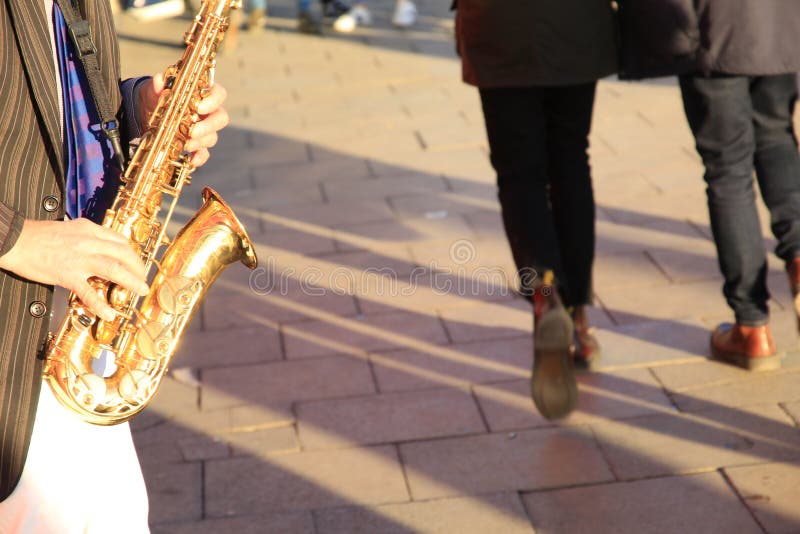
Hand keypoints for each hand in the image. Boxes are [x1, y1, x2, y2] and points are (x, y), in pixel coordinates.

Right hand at [0, 219, 148, 321]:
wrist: (14, 239)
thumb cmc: (38, 235)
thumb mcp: (70, 228)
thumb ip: (88, 236)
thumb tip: (101, 246)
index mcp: (89, 229)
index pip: (120, 240)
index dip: (133, 253)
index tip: (137, 263)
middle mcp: (88, 242)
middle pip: (124, 253)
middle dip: (138, 267)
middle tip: (143, 279)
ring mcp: (79, 258)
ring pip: (114, 269)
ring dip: (131, 281)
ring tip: (140, 291)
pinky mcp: (67, 274)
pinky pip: (88, 291)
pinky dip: (100, 304)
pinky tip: (109, 313)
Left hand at [137, 72, 229, 166]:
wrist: (148, 111)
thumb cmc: (157, 96)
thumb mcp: (154, 89)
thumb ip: (158, 85)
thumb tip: (159, 81)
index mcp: (203, 94)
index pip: (219, 94)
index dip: (213, 101)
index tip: (199, 108)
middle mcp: (208, 112)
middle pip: (221, 118)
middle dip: (208, 127)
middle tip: (192, 131)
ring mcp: (204, 129)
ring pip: (212, 137)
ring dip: (201, 142)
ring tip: (186, 145)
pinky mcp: (197, 144)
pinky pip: (204, 153)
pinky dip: (199, 158)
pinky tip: (191, 160)